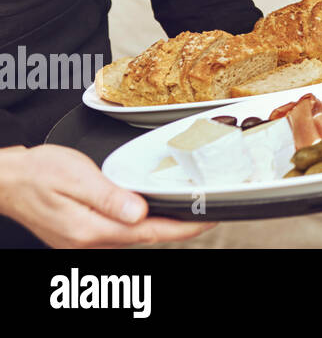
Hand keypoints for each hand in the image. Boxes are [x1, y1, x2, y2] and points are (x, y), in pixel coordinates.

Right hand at [0, 145, 214, 247]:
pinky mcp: (81, 236)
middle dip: (177, 227)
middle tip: (205, 212)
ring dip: (159, 226)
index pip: (149, 232)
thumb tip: (140, 212)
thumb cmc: (38, 173)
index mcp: (91, 229)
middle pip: (145, 237)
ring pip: (133, 236)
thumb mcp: (78, 177)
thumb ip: (110, 197)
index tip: (207, 220)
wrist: (8, 180)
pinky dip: (140, 224)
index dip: (183, 228)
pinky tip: (150, 213)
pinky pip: (119, 233)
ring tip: (185, 212)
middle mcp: (88, 241)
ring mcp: (83, 242)